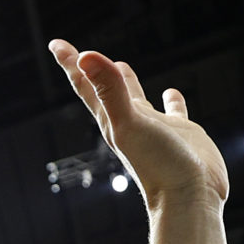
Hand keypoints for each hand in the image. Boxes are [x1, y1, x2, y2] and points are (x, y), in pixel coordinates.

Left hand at [49, 42, 227, 209]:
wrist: (188, 200)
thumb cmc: (157, 165)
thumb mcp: (130, 122)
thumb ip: (109, 89)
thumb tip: (85, 56)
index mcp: (112, 119)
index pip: (86, 85)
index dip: (70, 63)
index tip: (55, 44)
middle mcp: (130, 122)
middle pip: (105, 89)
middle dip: (92, 70)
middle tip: (80, 55)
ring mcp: (156, 128)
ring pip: (137, 99)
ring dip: (127, 82)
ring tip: (122, 65)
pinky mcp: (182, 134)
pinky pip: (173, 111)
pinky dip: (172, 100)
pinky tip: (171, 92)